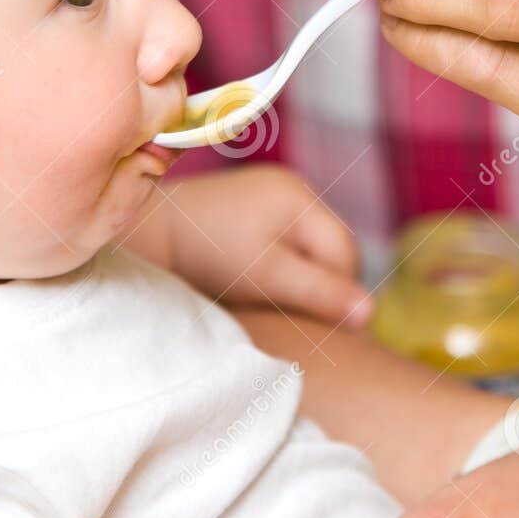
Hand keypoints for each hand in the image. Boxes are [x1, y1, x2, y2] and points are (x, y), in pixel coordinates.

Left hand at [162, 166, 371, 325]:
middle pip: (331, 250)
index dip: (339, 294)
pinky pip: (287, 242)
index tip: (321, 329)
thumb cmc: (206, 254)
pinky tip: (258, 285)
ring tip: (271, 302)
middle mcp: (292, 188)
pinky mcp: (253, 207)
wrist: (147, 234)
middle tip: (292, 317)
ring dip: (301, 278)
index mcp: (299, 197)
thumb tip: (371, 314)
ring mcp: (272, 194)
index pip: (345, 254)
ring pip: (310, 249)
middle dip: (320, 285)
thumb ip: (319, 292)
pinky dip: (281, 266)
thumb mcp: (267, 276)